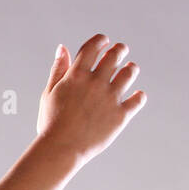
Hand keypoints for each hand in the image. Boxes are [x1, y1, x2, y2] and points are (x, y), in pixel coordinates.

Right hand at [36, 34, 145, 164]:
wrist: (61, 149)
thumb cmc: (51, 123)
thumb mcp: (49, 93)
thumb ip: (58, 69)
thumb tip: (63, 48)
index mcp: (77, 75)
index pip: (93, 46)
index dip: (101, 40)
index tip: (104, 42)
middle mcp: (96, 82)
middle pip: (114, 55)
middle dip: (118, 50)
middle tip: (119, 51)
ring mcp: (110, 98)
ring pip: (129, 73)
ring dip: (131, 68)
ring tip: (129, 68)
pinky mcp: (120, 115)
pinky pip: (137, 100)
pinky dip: (139, 96)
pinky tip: (137, 95)